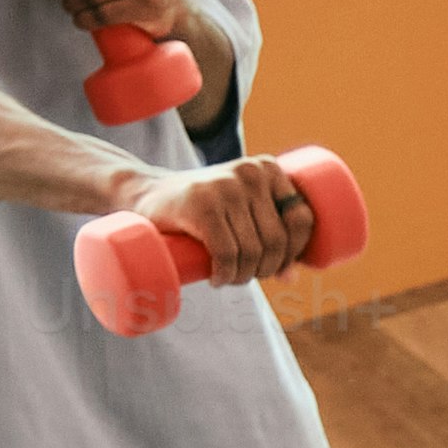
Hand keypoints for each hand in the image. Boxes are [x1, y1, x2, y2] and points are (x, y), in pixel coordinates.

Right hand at [116, 153, 321, 283]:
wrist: (145, 193)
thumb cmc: (201, 209)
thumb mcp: (240, 211)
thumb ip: (268, 234)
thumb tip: (293, 278)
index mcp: (267, 169)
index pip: (302, 218)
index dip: (295, 252)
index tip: (276, 267)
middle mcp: (250, 173)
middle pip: (277, 240)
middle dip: (265, 270)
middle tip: (245, 276)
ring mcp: (225, 187)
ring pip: (253, 251)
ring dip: (243, 277)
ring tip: (228, 278)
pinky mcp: (202, 205)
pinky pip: (227, 253)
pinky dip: (225, 274)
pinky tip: (217, 278)